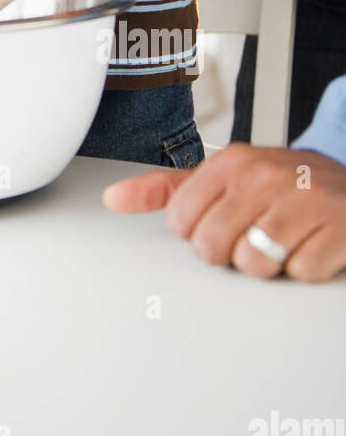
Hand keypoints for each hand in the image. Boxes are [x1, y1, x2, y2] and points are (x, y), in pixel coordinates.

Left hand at [103, 143, 345, 280]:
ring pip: (254, 265)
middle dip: (229, 251)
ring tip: (279, 238)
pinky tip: (307, 242)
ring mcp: (304, 201)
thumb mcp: (222, 176)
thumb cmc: (278, 182)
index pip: (180, 220)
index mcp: (231, 162)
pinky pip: (300, 273)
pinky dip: (304, 267)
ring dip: (267, 263)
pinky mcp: (336, 229)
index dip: (196, 232)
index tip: (216, 221)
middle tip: (249, 233)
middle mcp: (265, 176)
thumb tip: (113, 198)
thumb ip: (166, 189)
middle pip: (212, 247)